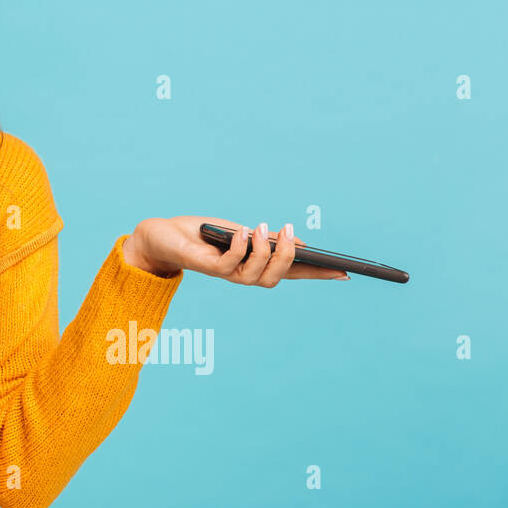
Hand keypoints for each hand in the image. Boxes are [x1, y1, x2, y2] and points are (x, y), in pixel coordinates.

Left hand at [123, 216, 349, 284]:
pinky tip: (242, 231)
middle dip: (288, 259)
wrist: (162, 235)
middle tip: (291, 233)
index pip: (291, 274)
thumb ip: (264, 239)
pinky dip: (239, 247)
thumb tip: (297, 243)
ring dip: (263, 251)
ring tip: (262, 228)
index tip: (345, 272)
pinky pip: (228, 264)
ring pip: (254, 276)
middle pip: (275, 280)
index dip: (317, 275)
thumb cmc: (202, 234)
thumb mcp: (240, 232)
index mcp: (254, 265)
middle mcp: (241, 274)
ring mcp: (223, 273)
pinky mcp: (205, 267)